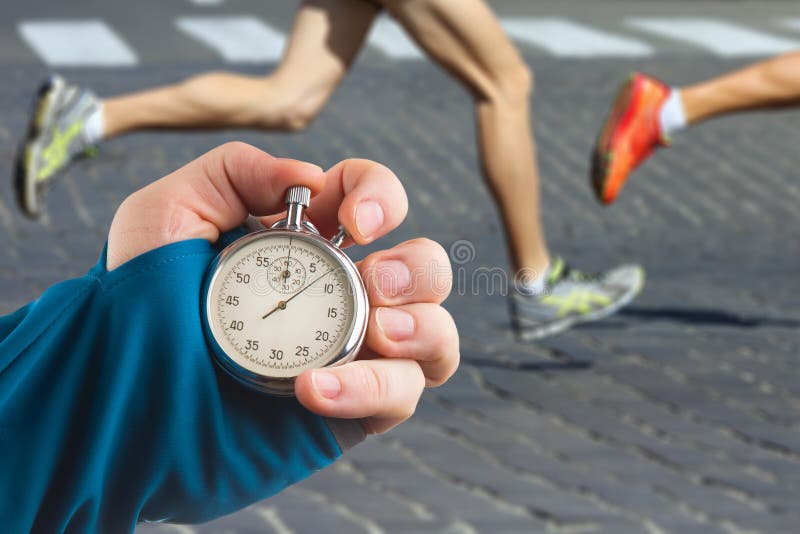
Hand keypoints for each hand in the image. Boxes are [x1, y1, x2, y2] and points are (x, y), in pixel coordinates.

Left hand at [108, 142, 457, 434]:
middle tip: (373, 282)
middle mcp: (341, 295)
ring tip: (378, 331)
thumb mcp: (168, 213)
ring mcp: (352, 353)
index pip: (373, 200)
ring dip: (421, 327)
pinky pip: (400, 396)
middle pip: (425, 268)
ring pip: (435, 335)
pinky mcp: (351, 410)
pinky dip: (371, 388)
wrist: (118, 399)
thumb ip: (233, 171)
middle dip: (416, 268)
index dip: (381, 197)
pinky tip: (312, 390)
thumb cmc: (136, 304)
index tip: (352, 221)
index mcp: (308, 244)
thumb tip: (309, 178)